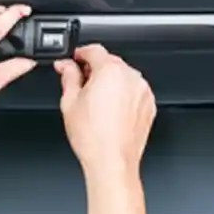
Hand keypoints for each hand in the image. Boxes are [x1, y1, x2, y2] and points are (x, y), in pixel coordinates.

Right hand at [55, 45, 155, 179]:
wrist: (112, 162)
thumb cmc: (93, 137)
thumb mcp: (70, 102)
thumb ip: (68, 76)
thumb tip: (65, 66)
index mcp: (110, 71)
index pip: (94, 50)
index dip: (80, 54)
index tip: (74, 61)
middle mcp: (130, 77)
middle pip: (110, 62)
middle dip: (95, 70)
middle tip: (80, 84)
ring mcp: (142, 91)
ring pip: (123, 77)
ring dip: (110, 82)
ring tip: (96, 103)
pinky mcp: (148, 105)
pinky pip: (133, 91)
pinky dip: (123, 95)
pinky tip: (110, 111)